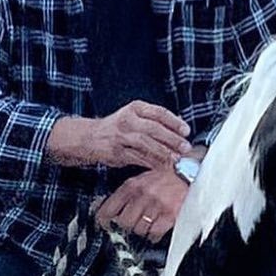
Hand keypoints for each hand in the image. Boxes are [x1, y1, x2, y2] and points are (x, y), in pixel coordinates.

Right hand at [47, 101, 190, 170]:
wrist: (89, 137)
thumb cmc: (116, 128)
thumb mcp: (133, 117)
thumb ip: (153, 122)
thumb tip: (179, 133)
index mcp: (135, 108)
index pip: (159, 113)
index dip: (174, 122)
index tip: (186, 131)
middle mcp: (127, 120)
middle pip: (154, 128)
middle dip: (172, 139)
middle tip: (185, 147)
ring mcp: (121, 137)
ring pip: (146, 144)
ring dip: (163, 152)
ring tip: (176, 159)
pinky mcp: (117, 152)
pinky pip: (138, 158)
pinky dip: (152, 163)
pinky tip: (162, 167)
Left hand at [94, 166, 189, 244]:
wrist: (191, 174)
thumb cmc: (167, 176)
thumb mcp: (143, 178)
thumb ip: (129, 193)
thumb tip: (114, 210)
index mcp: (133, 185)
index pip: (110, 207)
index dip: (104, 220)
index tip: (105, 225)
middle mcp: (142, 195)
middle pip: (123, 222)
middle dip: (127, 226)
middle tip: (132, 224)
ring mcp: (156, 206)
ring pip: (138, 229)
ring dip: (142, 230)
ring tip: (147, 224)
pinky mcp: (169, 215)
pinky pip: (154, 233)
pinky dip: (154, 236)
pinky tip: (156, 231)